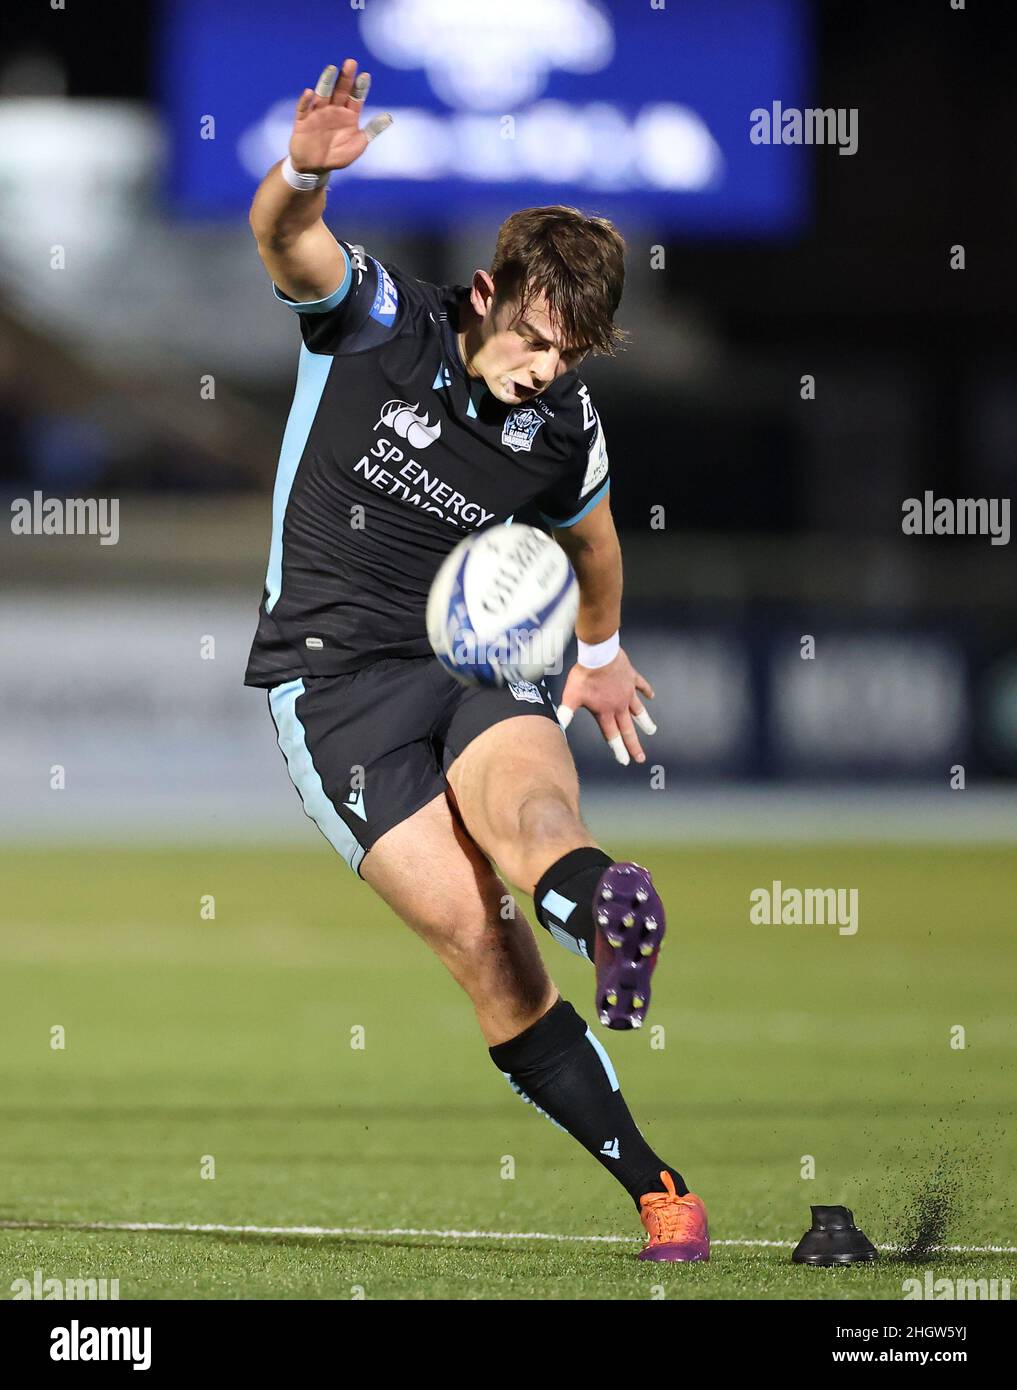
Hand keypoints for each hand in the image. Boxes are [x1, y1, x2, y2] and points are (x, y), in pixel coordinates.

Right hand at [289, 59, 392, 174]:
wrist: (315, 169)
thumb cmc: (338, 156)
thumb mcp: (359, 145)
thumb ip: (372, 130)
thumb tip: (389, 117)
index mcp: (349, 115)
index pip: (355, 97)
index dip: (360, 87)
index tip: (365, 76)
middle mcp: (334, 110)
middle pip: (340, 90)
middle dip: (346, 77)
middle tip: (351, 63)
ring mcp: (318, 113)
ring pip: (323, 94)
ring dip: (326, 81)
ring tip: (332, 69)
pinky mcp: (303, 121)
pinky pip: (303, 109)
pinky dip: (306, 101)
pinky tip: (309, 93)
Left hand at [556, 650, 656, 765]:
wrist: (599, 654)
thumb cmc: (585, 675)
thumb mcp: (572, 696)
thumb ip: (565, 713)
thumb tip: (557, 727)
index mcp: (605, 712)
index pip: (612, 736)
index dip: (619, 750)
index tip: (626, 761)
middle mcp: (619, 705)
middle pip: (628, 729)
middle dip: (634, 745)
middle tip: (641, 757)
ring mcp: (627, 692)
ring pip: (639, 711)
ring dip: (644, 722)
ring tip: (651, 730)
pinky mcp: (631, 678)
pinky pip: (642, 686)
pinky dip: (647, 691)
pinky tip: (651, 696)